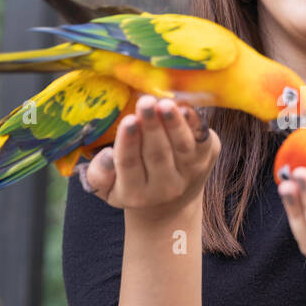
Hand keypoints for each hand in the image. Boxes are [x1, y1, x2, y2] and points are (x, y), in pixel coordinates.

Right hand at [78, 94, 220, 222]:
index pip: (129, 165)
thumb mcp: (107, 188)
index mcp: (134, 194)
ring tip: (165, 104)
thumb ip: (98, 175)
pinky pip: (202, 139)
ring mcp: (189, 173)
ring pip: (182, 147)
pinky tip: (187, 108)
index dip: (128, 142)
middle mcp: (165, 188)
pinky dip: (196, 124)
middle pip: (157, 154)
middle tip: (145, 103)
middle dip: (152, 127)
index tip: (127, 121)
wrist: (171, 202)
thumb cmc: (132, 184)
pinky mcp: (206, 156)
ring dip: (174, 124)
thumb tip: (106, 155)